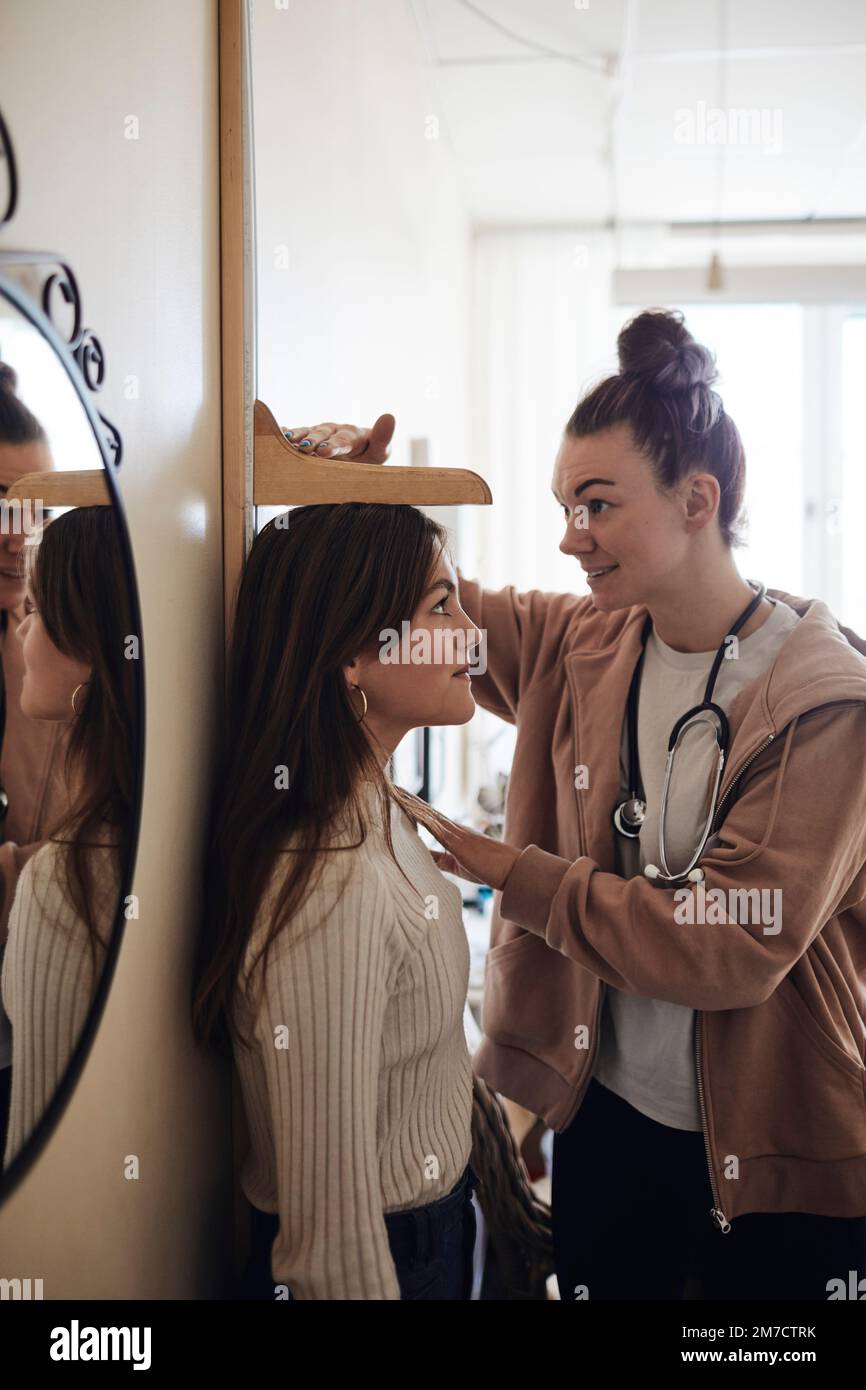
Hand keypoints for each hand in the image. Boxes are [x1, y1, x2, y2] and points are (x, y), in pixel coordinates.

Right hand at [282, 415, 395, 461]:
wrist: (357, 459)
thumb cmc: (370, 458)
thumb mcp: (380, 452)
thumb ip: (383, 438)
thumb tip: (390, 416)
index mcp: (351, 435)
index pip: (343, 440)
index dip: (333, 445)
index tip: (324, 451)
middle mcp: (333, 431)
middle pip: (322, 435)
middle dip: (313, 441)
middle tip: (305, 448)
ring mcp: (318, 434)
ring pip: (306, 434)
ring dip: (297, 438)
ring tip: (288, 441)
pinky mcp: (306, 439)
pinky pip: (295, 436)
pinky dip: (286, 434)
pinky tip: (278, 434)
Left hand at [395, 789, 521, 891]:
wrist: (511, 869)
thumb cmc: (488, 869)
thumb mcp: (457, 865)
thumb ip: (440, 860)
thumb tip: (423, 859)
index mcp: (454, 834)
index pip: (430, 818)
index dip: (415, 808)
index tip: (401, 798)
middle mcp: (454, 829)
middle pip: (427, 811)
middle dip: (410, 800)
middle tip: (393, 787)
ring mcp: (456, 832)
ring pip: (429, 814)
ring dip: (413, 804)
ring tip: (396, 793)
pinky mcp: (458, 841)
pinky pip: (436, 826)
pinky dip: (422, 817)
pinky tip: (411, 810)